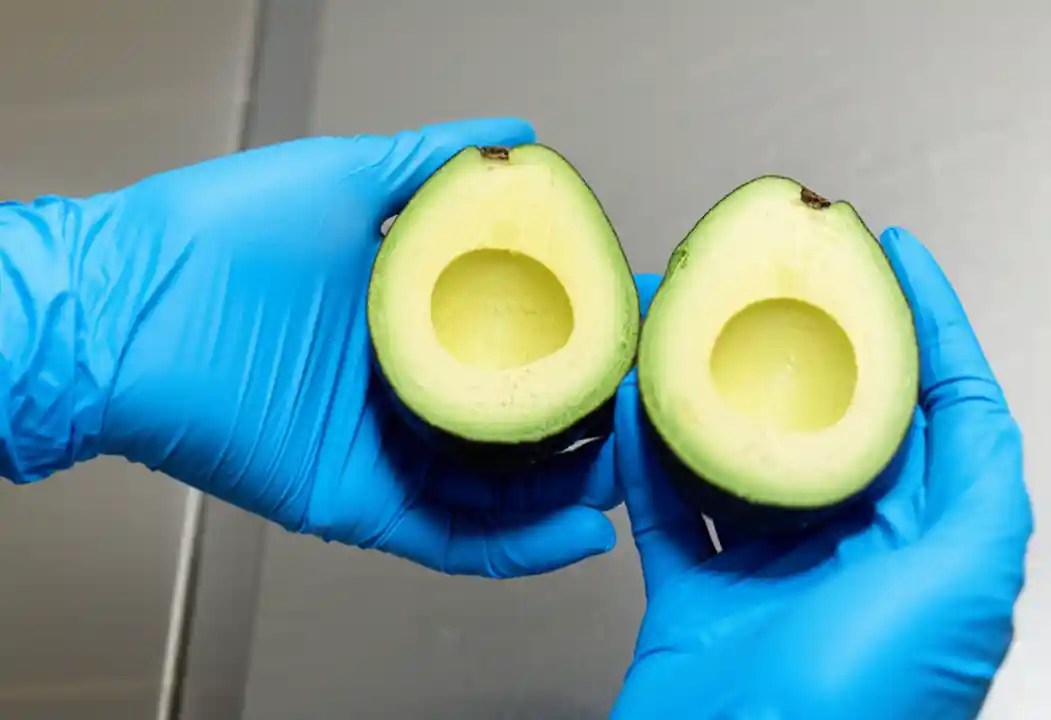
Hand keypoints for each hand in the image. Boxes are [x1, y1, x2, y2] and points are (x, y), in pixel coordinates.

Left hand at [5, 119, 620, 576]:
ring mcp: (386, 448)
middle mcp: (405, 386)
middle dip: (599, 414)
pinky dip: (520, 548)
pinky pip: (454, 539)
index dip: (588, 325)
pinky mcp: (359, 502)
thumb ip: (431, 162)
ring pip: (502, 486)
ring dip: (577, 487)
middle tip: (662, 398)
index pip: (522, 331)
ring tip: (641, 471)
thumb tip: (515, 136)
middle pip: (523, 413)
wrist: (125, 310)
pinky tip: (581, 533)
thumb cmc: (217, 237)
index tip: (649, 312)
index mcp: (409, 316)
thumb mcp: (344, 176)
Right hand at [612, 229, 1032, 718]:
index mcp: (929, 550)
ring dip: (726, 395)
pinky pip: (670, 512)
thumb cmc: (865, 710)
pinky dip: (650, 459)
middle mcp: (855, 556)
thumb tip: (972, 399)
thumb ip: (984, 490)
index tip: (896, 258)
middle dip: (818, 344)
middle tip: (793, 278)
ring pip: (748, 458)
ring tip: (705, 331)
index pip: (943, 411)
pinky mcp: (697, 601)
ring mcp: (774, 577)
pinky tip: (636, 408)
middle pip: (840, 421)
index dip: (926, 326)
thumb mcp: (963, 587)